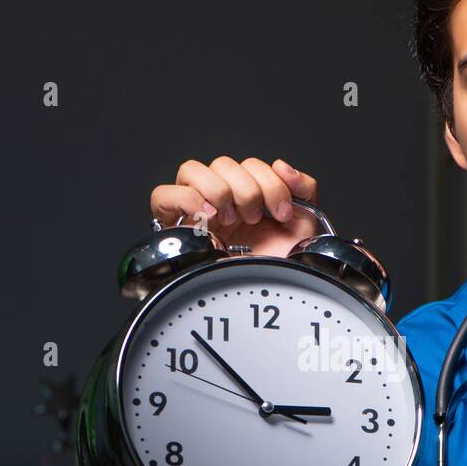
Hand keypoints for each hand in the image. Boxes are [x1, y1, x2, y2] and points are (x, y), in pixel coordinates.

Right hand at [150, 156, 321, 257]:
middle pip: (222, 164)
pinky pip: (163, 194)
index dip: (269, 181)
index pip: (250, 165)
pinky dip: (186, 198)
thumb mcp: (303, 226)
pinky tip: (208, 217)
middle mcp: (220, 204)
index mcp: (247, 200)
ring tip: (231, 219)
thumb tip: (282, 165)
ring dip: (218, 190)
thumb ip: (303, 188)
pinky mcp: (173, 228)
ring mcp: (195, 213)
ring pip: (191, 170)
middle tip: (255, 219)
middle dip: (247, 189)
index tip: (282, 212)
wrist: (262, 301)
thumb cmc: (278, 271)